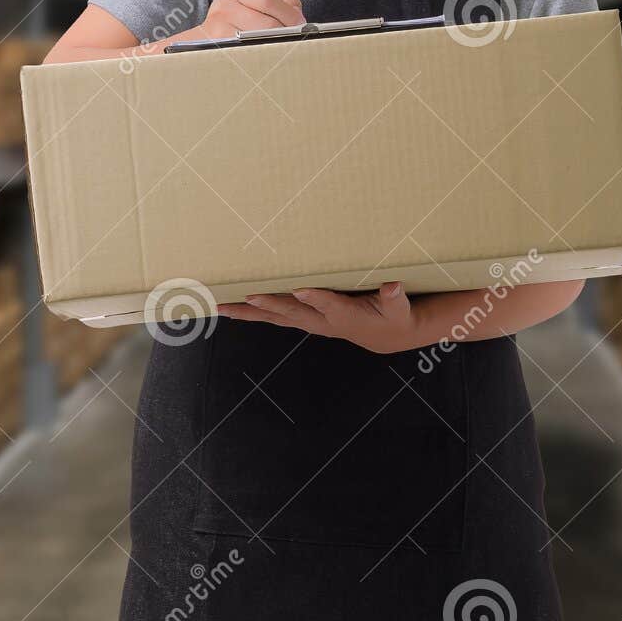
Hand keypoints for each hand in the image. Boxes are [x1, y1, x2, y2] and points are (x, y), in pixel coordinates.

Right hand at [154, 0, 304, 50]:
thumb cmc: (240, 20)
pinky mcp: (220, 51)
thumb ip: (282, 3)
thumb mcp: (256, 2)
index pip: (267, 0)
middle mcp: (223, 8)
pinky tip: (267, 57)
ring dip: (277, 46)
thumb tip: (299, 17)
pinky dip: (264, 57)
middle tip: (293, 40)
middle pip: (266, 24)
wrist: (207, 41)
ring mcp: (219, 31)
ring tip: (280, 47)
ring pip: (260, 42)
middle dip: (286, 33)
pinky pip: (251, 56)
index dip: (289, 14)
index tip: (301, 25)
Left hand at [216, 282, 417, 353]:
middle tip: (248, 297)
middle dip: (270, 305)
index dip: (315, 298)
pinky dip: (252, 312)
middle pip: (293, 313)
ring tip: (222, 307)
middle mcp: (322, 321)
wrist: (385, 335)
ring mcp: (310, 322)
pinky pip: (273, 316)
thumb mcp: (399, 307)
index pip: (329, 305)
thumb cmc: (392, 316)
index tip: (299, 290)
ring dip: (249, 313)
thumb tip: (393, 286)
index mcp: (346, 315)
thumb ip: (394, 298)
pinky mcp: (304, 319)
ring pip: (275, 317)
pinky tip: (232, 307)